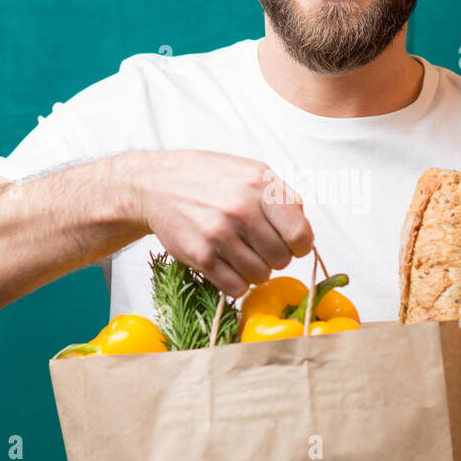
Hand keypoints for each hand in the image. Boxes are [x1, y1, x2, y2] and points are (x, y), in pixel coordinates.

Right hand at [133, 150, 313, 297]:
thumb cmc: (207, 178)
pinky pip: (235, 287)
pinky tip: (226, 264)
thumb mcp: (251, 172)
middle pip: (281, 259)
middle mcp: (242, 209)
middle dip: (274, 257)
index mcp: (261, 185)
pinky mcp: (202, 256)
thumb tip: (304, 234)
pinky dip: (234, 282)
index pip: (300, 235)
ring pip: (260, 276)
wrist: (156, 185)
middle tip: (258, 246)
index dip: (299, 245)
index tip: (290, 244)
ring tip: (240, 253)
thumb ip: (281, 199)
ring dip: (254, 271)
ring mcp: (220, 234)